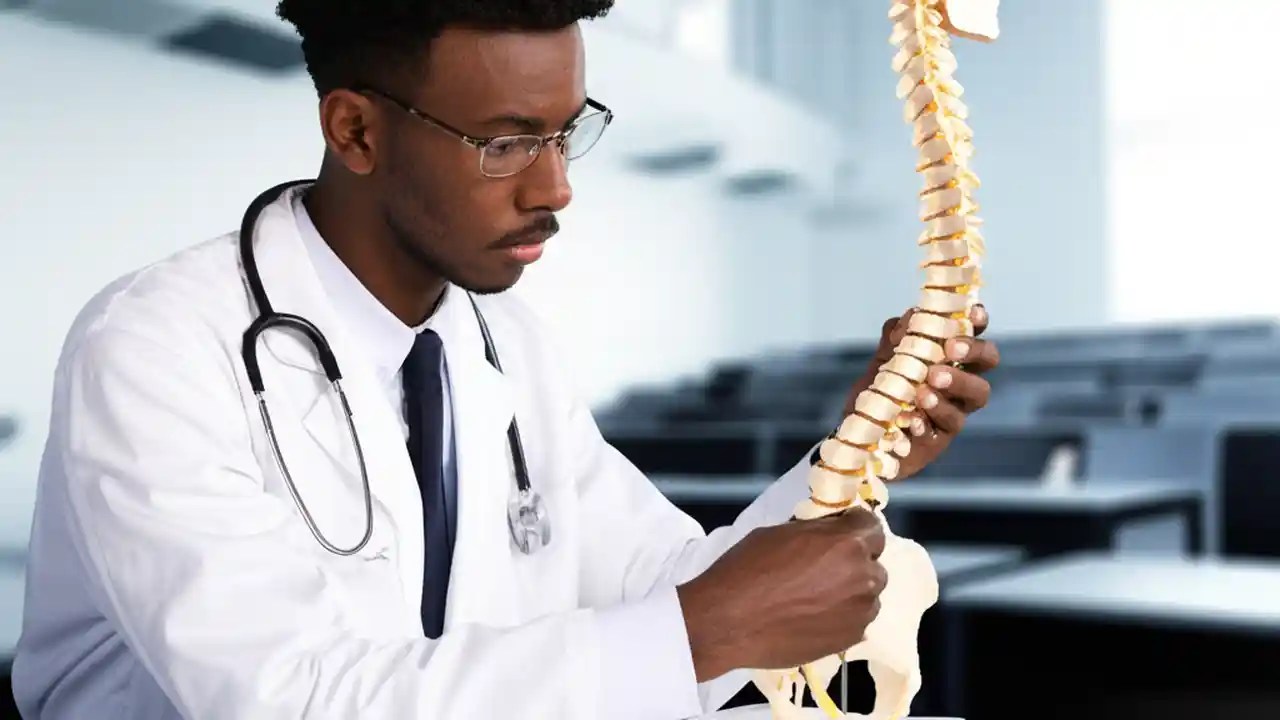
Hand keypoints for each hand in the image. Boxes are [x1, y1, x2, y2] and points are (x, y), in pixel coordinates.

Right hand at [675, 508, 886, 680]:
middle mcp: (863, 577)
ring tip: (816, 597)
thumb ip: (814, 533)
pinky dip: (841, 617)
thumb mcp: (780, 533)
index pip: (872, 527)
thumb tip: (825, 535)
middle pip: (873, 564)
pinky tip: (812, 617)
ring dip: (850, 592)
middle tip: (823, 568)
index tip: (838, 533)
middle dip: (854, 562)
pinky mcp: (849, 640)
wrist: (729, 621)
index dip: (854, 527)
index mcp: (847, 543)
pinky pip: (855, 621)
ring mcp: (859, 613)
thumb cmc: (747, 569)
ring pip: (867, 596)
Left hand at [842, 304, 999, 479]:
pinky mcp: (943, 436)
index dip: (978, 321)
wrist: (862, 433)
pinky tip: (914, 419)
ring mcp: (955, 409)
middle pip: (988, 361)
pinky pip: (949, 426)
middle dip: (974, 351)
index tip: (972, 313)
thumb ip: (895, 337)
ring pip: (978, 394)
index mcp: (948, 357)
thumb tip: (911, 318)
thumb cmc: (879, 392)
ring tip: (926, 388)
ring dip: (957, 384)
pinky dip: (932, 419)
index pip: (973, 332)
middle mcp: (959, 380)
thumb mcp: (881, 360)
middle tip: (950, 350)